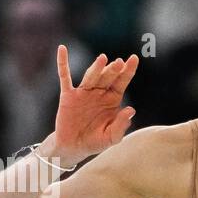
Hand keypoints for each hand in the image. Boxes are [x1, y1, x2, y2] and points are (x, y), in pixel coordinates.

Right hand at [50, 45, 138, 163]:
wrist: (74, 147)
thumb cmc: (96, 141)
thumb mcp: (112, 137)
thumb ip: (121, 125)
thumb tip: (131, 109)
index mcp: (112, 100)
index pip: (122, 82)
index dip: (128, 71)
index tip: (134, 58)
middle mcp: (99, 93)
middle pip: (107, 77)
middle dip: (113, 70)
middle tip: (119, 62)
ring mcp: (83, 92)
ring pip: (91, 77)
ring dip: (96, 68)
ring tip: (103, 58)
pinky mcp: (68, 95)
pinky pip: (64, 77)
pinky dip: (63, 63)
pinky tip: (62, 49)